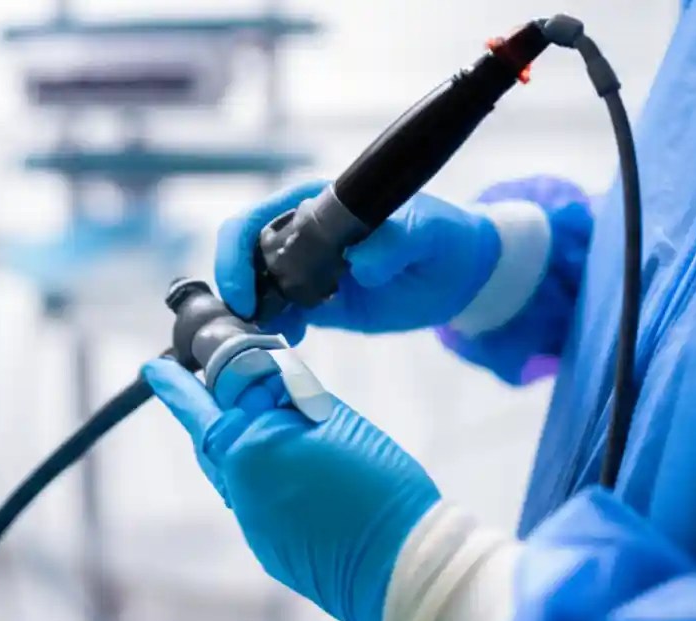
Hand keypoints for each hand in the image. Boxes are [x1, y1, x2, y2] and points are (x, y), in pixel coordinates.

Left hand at [143, 357, 438, 620]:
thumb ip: (295, 401)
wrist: (395, 568)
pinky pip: (248, 497)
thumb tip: (269, 386)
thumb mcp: (340, 424)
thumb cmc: (381, 490)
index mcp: (255, 444)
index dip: (191, 380)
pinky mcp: (263, 544)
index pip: (212, 398)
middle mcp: (240, 482)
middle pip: (207, 432)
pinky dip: (254, 475)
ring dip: (225, 438)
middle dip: (188, 402)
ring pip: (225, 466)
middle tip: (164, 374)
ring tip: (223, 414)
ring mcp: (249, 518)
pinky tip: (278, 468)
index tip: (161, 367)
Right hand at [216, 181, 499, 342]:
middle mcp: (303, 234)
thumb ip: (397, 240)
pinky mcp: (318, 303)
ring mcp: (307, 270)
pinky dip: (276, 330)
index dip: (238, 252)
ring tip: (268, 337)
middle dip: (236, 288)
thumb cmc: (442, 236)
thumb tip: (362, 262)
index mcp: (318, 204)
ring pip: (257, 289)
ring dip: (252, 314)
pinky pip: (283, 315)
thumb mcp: (427, 231)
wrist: (458, 275)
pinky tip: (290, 341)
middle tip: (247, 321)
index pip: (258, 218)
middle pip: (243, 254)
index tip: (245, 292)